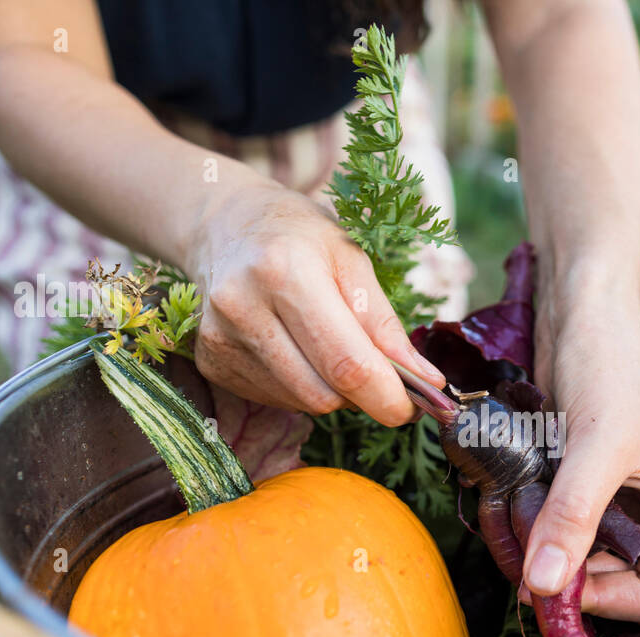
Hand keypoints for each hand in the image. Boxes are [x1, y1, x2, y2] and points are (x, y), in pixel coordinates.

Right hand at [186, 181, 443, 424]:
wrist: (226, 225)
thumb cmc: (299, 237)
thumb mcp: (352, 259)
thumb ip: (387, 326)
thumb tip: (427, 383)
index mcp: (285, 271)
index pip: (346, 363)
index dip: (387, 397)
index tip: (414, 408)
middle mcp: (243, 307)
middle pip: (323, 394)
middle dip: (363, 396)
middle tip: (379, 374)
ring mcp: (221, 339)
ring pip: (302, 403)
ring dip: (333, 392)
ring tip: (331, 348)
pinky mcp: (211, 361)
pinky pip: (277, 400)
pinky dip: (302, 387)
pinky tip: (298, 350)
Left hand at [520, 311, 639, 625]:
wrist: (583, 319)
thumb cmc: (608, 370)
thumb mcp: (593, 447)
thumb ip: (572, 517)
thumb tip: (543, 588)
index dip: (605, 602)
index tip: (550, 588)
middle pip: (624, 591)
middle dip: (577, 586)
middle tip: (525, 569)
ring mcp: (633, 511)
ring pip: (594, 571)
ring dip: (555, 563)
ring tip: (520, 537)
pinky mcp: (597, 498)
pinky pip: (573, 541)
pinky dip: (546, 539)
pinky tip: (522, 519)